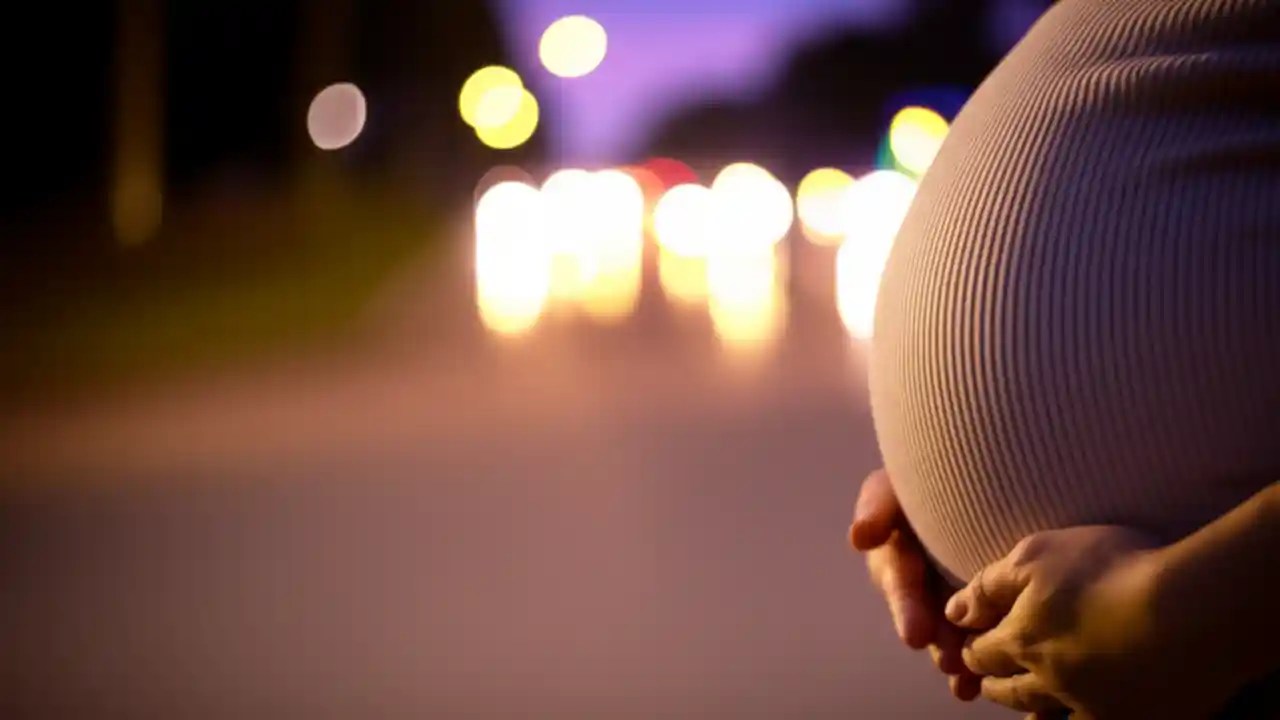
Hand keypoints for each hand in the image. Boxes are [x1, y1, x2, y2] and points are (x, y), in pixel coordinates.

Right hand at [850, 469, 981, 700]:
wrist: (978, 471)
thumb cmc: (927, 475)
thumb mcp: (894, 486)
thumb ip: (876, 507)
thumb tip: (860, 538)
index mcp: (898, 558)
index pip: (901, 583)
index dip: (908, 608)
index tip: (916, 635)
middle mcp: (922, 585)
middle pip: (929, 617)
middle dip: (939, 641)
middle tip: (953, 661)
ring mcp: (955, 596)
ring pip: (956, 631)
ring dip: (961, 656)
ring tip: (973, 678)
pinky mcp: (990, 600)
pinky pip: (989, 629)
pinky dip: (989, 653)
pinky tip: (994, 677)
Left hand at [947, 525, 1229, 718]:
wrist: (1193, 611)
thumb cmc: (1112, 570)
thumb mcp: (1037, 555)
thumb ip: (990, 584)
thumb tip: (954, 611)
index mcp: (1023, 640)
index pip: (983, 653)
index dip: (973, 648)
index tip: (970, 647)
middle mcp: (1051, 681)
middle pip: (1011, 691)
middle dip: (995, 685)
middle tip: (987, 685)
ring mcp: (1094, 707)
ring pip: (1050, 718)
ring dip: (1035, 713)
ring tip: (1032, 713)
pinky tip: (1089, 718)